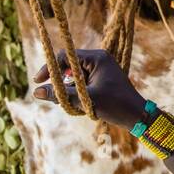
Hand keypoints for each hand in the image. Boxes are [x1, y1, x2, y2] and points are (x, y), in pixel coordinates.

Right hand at [33, 48, 147, 130]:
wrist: (138, 116)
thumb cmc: (115, 106)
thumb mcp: (85, 101)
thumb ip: (60, 95)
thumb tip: (36, 92)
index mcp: (97, 58)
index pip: (65, 56)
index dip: (50, 68)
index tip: (38, 81)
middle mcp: (98, 59)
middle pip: (68, 66)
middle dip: (60, 82)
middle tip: (55, 97)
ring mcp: (101, 69)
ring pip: (74, 76)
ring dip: (69, 90)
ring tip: (75, 105)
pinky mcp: (102, 79)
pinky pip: (82, 83)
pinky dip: (78, 94)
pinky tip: (83, 107)